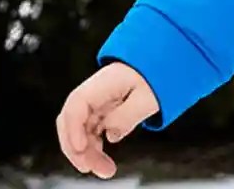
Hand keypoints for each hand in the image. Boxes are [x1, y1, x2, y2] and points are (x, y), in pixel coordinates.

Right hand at [56, 61, 159, 178]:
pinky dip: (94, 147)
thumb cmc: (158, 74)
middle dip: (76, 147)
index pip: (77, 103)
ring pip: (80, 130)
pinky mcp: (102, 111)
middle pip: (72, 120)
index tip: (81, 148)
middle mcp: (95, 92)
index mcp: (104, 82)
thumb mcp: (148, 97)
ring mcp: (97, 102)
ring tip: (105, 170)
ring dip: (87, 152)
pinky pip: (91, 131)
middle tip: (90, 168)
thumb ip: (128, 116)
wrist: (162, 63)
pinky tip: (103, 160)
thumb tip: (110, 136)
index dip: (74, 128)